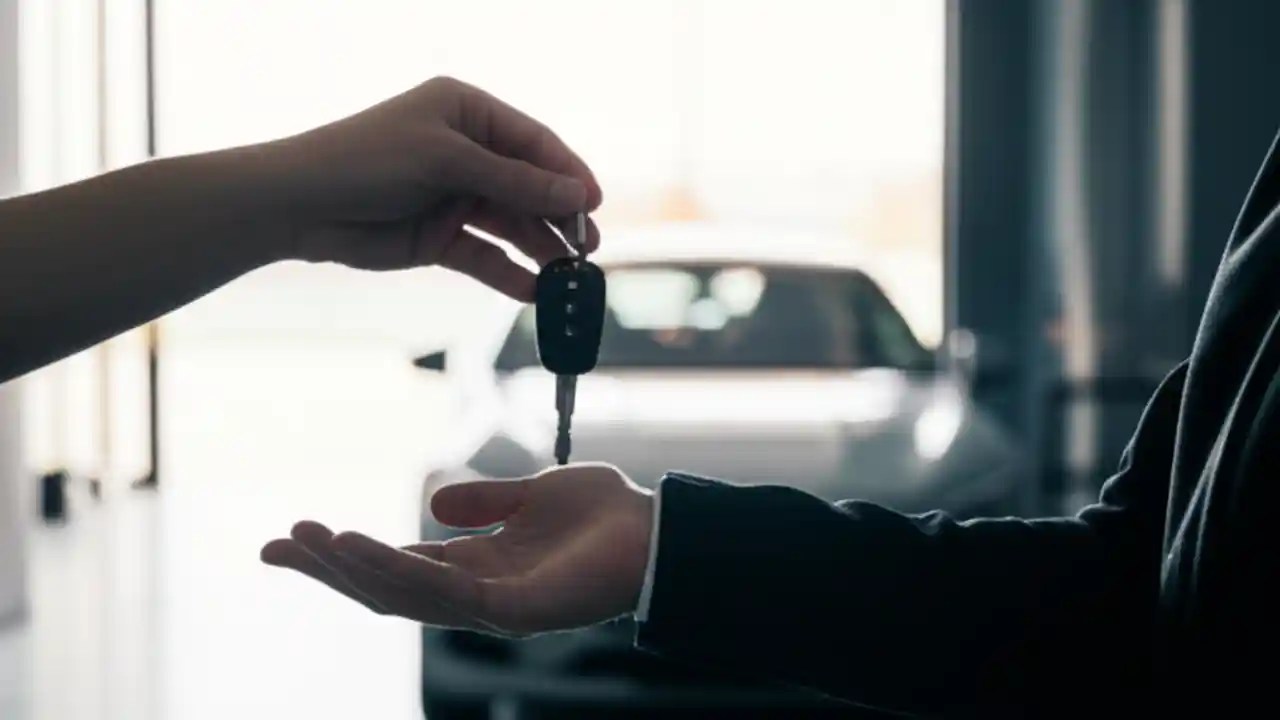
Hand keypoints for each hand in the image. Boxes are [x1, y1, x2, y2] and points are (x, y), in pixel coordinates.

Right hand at [260, 463, 652, 636]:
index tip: (290, 537)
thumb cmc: (604, 517)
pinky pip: (445, 593)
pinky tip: (363, 547)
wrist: (660, 530)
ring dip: (352, 568)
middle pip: (384, 589)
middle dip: (328, 571)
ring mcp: (492, 607)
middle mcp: (474, 594)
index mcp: (474, 569)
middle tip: (273, 546)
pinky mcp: (515, 611)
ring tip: (307, 540)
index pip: (393, 566)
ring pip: (405, 595)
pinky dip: (400, 570)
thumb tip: (431, 503)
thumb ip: (485, 501)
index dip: (342, 556)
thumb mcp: (533, 494)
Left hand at [265, 75, 602, 300]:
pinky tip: (531, 291)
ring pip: (510, 224)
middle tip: (589, 248)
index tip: (594, 204)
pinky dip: (507, 273)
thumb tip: (578, 196)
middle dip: (558, 217)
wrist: (300, 206)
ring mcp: (453, 195)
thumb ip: (515, 181)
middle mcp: (465, 151)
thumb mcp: (447, 162)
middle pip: (528, 186)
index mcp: (467, 111)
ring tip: (567, 276)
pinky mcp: (438, 236)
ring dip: (539, 249)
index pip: (533, 142)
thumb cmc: (367, 161)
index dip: (567, 173)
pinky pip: (485, 254)